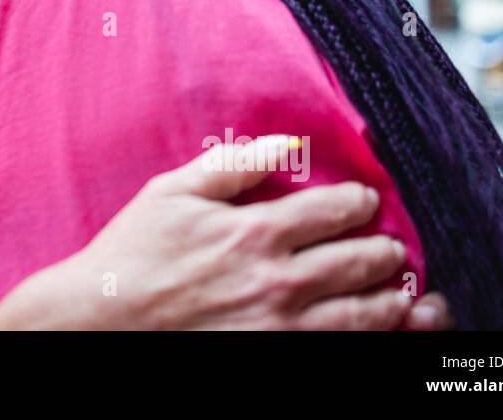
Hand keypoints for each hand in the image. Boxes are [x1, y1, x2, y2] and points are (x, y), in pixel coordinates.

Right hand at [0, 136, 451, 329]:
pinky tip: (382, 328)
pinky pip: (344, 348)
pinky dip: (374, 337)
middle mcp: (277, 281)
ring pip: (366, 313)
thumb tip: (286, 144)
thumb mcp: (172, 192)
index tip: (364, 202)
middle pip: (361, 261)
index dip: (360, 202)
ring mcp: (282, 328)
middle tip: (389, 246)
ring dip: (393, 297)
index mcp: (255, 231)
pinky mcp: (278, 358)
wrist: (102, 320)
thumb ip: (234, 164)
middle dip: (385, 249)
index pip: (336, 210)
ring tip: (400, 289)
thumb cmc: (132, 254)